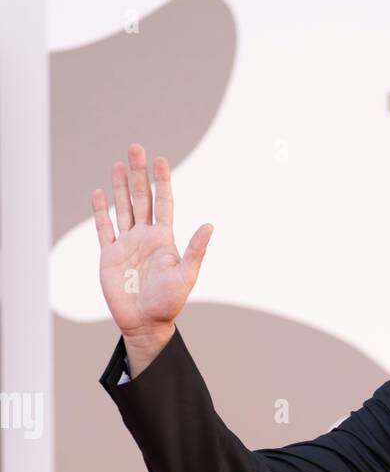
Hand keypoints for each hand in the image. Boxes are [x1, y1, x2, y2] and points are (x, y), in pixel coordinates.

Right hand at [91, 143, 212, 367]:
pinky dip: (101, 212)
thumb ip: (195, 250)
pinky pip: (104, 229)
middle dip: (138, 174)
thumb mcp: (185, 275)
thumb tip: (210, 226)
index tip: (160, 159)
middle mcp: (144, 237)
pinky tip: (99, 194)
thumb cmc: (168, 303)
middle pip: (141, 198)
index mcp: (163, 239)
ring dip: (119, 187)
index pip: (162, 202)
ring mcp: (126, 245)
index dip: (161, 181)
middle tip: (136, 148)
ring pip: (122, 208)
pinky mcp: (110, 256)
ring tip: (118, 164)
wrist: (145, 323)